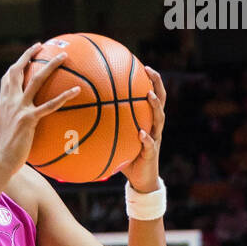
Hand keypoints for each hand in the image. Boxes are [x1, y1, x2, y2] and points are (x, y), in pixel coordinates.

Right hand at [0, 43, 80, 178]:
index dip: (17, 64)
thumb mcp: (8, 131)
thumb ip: (15, 121)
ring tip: (64, 57)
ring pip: (36, 80)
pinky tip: (77, 90)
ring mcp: (19, 109)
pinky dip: (64, 96)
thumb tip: (27, 124)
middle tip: (41, 46)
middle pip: (18, 70)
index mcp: (3, 103)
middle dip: (28, 55)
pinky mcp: (28, 119)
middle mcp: (10, 102)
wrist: (0, 161)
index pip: (7, 78)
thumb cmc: (5, 152)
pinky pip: (49, 105)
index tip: (27, 55)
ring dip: (50, 65)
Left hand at [119, 66, 165, 192]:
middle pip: (161, 100)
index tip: (144, 66)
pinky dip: (146, 138)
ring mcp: (155, 138)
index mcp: (148, 120)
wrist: (141, 180)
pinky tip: (141, 134)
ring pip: (159, 118)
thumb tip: (85, 118)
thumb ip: (108, 128)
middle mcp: (154, 126)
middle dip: (157, 83)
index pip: (153, 95)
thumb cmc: (128, 158)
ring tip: (149, 95)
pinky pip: (150, 144)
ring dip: (155, 106)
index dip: (151, 80)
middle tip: (150, 71)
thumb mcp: (118, 139)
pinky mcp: (152, 153)